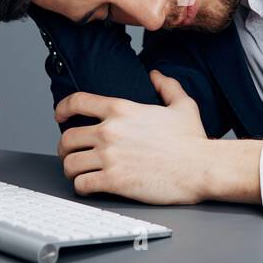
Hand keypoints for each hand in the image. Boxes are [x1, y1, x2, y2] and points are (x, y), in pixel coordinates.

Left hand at [54, 70, 261, 204]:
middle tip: (70, 154)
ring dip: (71, 169)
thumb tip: (156, 75)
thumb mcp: (183, 105)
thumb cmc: (193, 140)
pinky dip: (81, 187)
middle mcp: (110, 131)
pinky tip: (89, 187)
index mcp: (121, 110)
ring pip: (70, 163)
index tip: (59, 116)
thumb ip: (167, 86)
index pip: (77, 102)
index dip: (62, 109)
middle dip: (65, 148)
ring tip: (79, 173)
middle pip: (67, 138)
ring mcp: (110, 157)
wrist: (202, 168)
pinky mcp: (114, 181)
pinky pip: (82, 184)